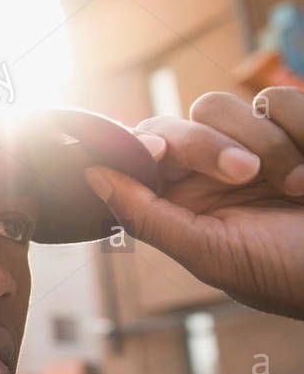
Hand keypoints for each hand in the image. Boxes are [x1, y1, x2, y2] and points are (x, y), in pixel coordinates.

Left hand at [84, 86, 303, 320]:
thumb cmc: (285, 274)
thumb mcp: (210, 253)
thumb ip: (147, 216)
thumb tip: (91, 176)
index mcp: (182, 199)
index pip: (143, 152)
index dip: (140, 145)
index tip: (156, 153)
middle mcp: (212, 168)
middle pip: (180, 121)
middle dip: (209, 144)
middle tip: (246, 173)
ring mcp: (256, 144)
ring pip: (227, 104)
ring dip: (265, 143)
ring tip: (296, 187)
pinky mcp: (297, 129)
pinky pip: (280, 99)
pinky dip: (300, 132)